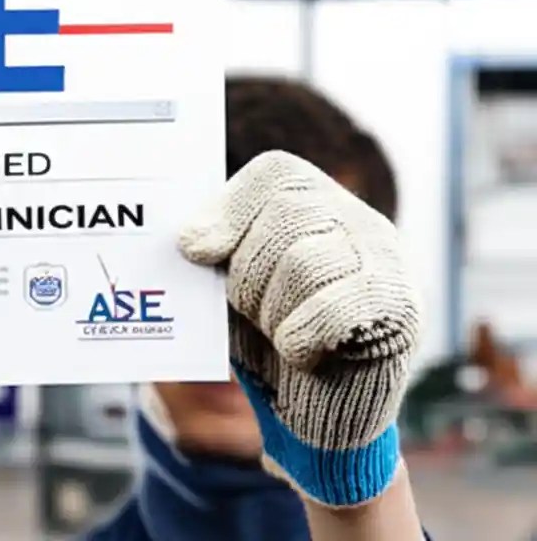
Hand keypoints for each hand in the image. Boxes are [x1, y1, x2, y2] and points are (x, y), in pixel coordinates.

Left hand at [179, 151, 420, 506]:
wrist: (315, 416)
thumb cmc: (267, 340)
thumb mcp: (229, 287)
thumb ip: (213, 255)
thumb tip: (187, 240)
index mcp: (317, 205)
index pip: (275, 174)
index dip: (228, 208)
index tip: (194, 251)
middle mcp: (361, 222)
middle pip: (285, 216)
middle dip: (246, 274)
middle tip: (248, 313)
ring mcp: (389, 263)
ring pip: (304, 262)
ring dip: (271, 312)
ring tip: (278, 335)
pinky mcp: (402, 310)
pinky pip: (334, 310)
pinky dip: (299, 339)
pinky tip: (302, 355)